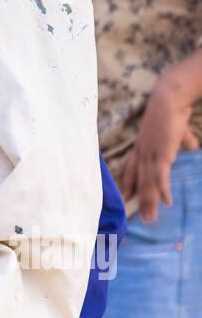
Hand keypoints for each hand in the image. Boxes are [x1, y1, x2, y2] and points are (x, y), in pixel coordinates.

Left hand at [119, 75, 199, 222]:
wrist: (168, 99)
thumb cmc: (171, 111)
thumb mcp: (174, 130)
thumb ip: (181, 140)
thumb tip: (192, 145)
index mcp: (141, 147)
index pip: (130, 169)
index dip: (127, 183)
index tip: (124, 196)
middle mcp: (142, 153)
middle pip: (138, 181)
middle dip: (139, 201)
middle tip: (141, 218)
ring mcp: (150, 154)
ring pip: (148, 183)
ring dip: (149, 202)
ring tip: (150, 218)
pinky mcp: (161, 154)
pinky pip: (160, 176)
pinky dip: (162, 189)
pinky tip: (166, 202)